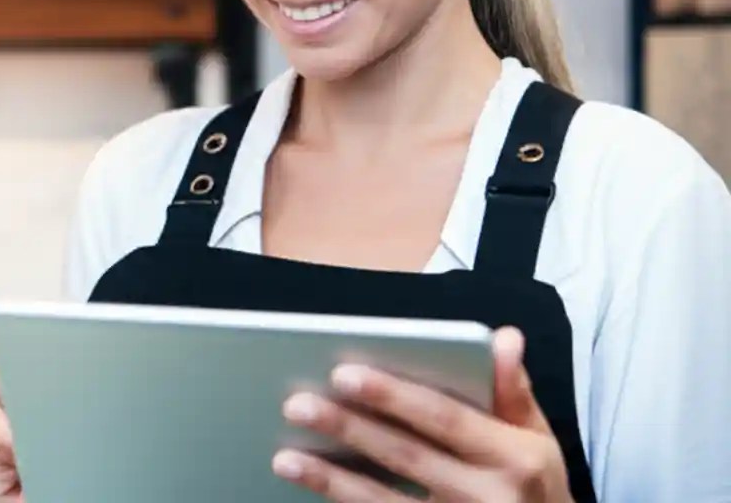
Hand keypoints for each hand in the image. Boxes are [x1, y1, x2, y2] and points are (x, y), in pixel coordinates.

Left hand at [272, 327, 572, 502]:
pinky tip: (310, 490)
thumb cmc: (533, 487)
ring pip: (384, 502)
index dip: (393, 396)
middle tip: (297, 404)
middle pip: (406, 457)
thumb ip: (514, 390)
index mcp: (514, 456)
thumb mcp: (538, 439)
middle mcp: (487, 496)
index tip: (343, 373)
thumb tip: (505, 338)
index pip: (444, 418)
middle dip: (348, 429)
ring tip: (285, 457)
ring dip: (331, 480)